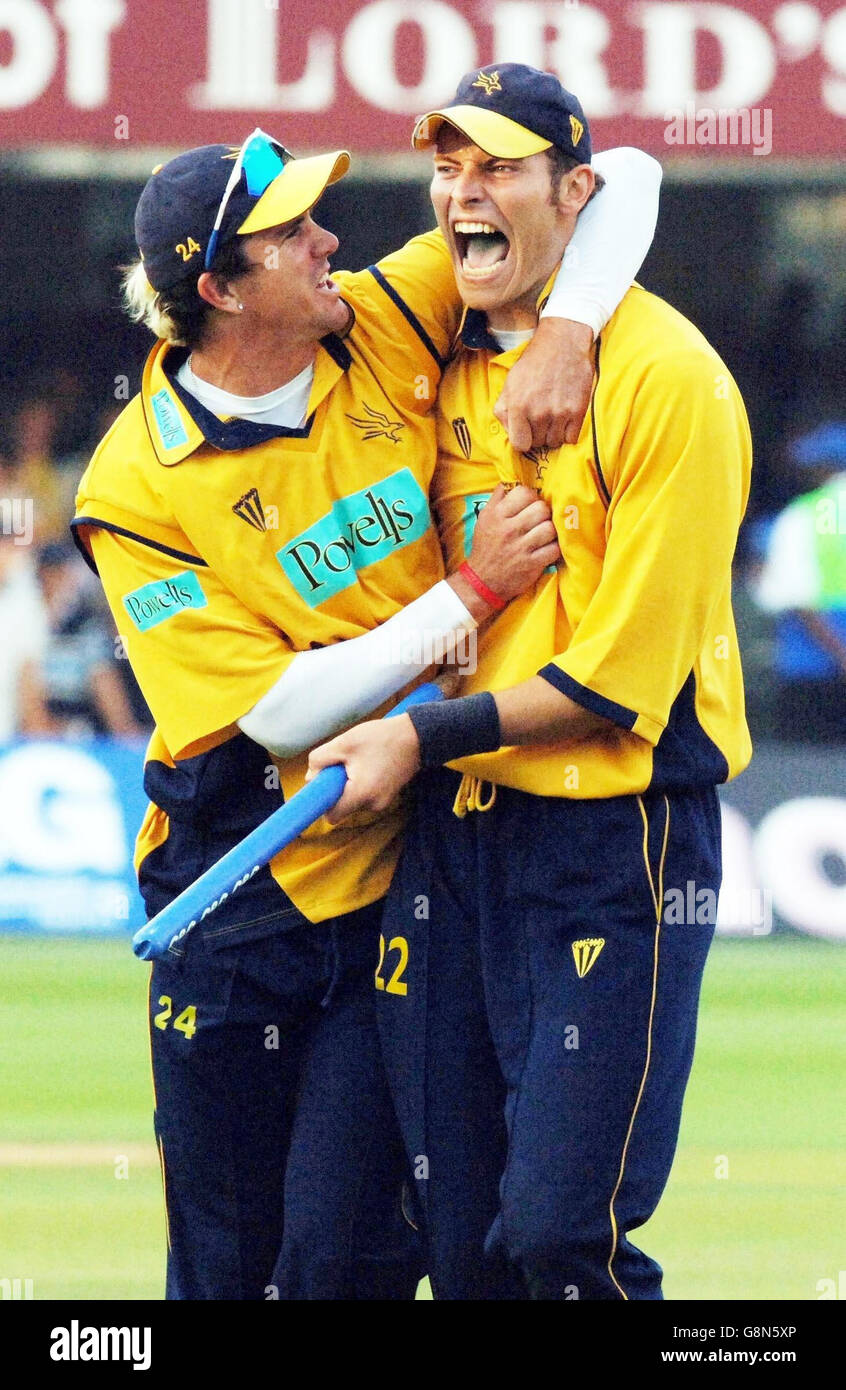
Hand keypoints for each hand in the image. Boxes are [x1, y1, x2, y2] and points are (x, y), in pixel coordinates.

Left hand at [306, 715, 420, 823]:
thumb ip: (320, 760)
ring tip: (360, 761)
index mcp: (361, 794)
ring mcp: (384, 802)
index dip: (323, 801)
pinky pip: (366, 794)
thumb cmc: (381, 738)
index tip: (323, 785)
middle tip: (343, 764)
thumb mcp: (344, 743)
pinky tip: (370, 763)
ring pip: (355, 799)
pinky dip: (362, 782)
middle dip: (338, 788)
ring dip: (351, 784)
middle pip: (343, 806)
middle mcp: (374, 805)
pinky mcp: (389, 795)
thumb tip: (311, 777)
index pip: (332, 816)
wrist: (418, 735)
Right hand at [464, 482, 559, 601]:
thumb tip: (510, 482)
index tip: (528, 507)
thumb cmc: (486, 547)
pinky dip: (554, 549)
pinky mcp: (532, 564)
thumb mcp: (484, 519)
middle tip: (538, 522)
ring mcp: (521, 548)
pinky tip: (547, 550)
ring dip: (550, 532)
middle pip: (541, 508)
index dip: (530, 498)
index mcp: (497, 515)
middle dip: (542, 514)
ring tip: (543, 536)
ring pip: (550, 528)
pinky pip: (554, 549)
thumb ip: (497, 499)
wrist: (482, 581)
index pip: (524, 493)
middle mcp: (509, 529)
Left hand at [495, 317, 594, 451]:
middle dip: (536, 434)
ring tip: (551, 415)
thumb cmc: (533, 364)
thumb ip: (503, 410)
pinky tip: (563, 418)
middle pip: (538, 444)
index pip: (520, 445)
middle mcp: (539, 413)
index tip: (525, 432)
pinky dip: (567, 432)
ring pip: (554, 442)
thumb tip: (509, 432)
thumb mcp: (509, 383)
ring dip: (552, 433)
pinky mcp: (578, 411)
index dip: (522, 439)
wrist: (563, 344)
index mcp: (518, 406)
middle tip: (539, 417)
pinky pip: (571, 438)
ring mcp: (560, 413)